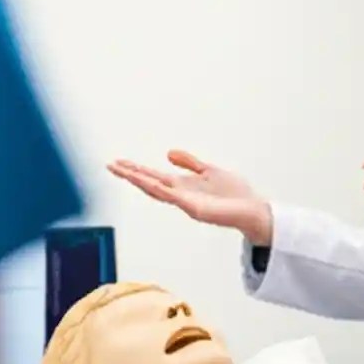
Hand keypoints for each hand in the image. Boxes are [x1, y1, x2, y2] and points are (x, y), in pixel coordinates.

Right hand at [108, 150, 272, 245]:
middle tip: (111, 166)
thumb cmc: (234, 194)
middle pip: (150, 183)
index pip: (154, 177)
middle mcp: (181, 195)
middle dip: (130, 175)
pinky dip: (162, 190)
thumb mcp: (209, 170)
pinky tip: (150, 183)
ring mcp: (186, 203)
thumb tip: (168, 153)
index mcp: (183, 186)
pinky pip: (176, 198)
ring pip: (157, 190)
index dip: (136, 170)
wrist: (252, 210)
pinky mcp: (196, 209)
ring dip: (140, 181)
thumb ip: (189, 163)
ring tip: (122, 172)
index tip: (118, 163)